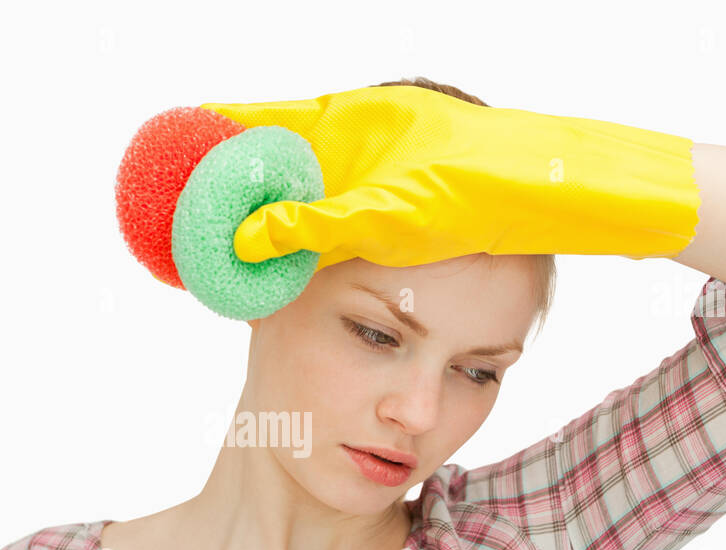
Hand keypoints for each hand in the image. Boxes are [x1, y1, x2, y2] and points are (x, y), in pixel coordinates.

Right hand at [200, 84, 699, 267]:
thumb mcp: (388, 216)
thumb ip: (313, 226)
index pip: (256, 118)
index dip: (207, 138)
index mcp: (347, 117)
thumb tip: (245, 242)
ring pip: (303, 178)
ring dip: (270, 208)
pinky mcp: (399, 184)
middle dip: (232, 183)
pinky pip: (333, 200)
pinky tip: (296, 255)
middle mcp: (358, 129)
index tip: (167, 161)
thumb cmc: (479, 190)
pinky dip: (308, 223)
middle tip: (192, 221)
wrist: (558, 190)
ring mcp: (378, 155)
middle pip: (272, 149)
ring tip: (230, 245)